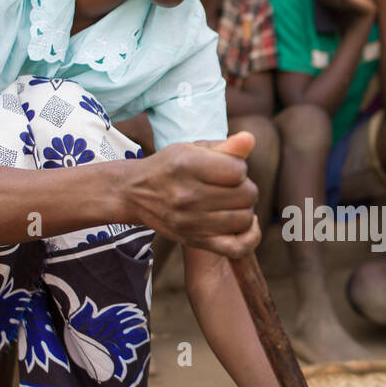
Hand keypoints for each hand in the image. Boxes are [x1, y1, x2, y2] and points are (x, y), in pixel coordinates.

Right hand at [120, 132, 259, 256]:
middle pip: (245, 195)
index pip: (238, 171)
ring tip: (232, 203)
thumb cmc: (169, 167)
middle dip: (245, 188)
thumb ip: (224, 146)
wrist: (135, 195)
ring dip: (245, 209)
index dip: (239, 168)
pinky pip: (236, 248)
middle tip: (231, 187)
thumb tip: (250, 139)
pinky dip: (250, 238)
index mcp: (187, 166)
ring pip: (243, 219)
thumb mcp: (191, 148)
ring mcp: (191, 222)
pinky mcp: (195, 241)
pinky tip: (247, 224)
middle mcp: (187, 196)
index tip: (227, 169)